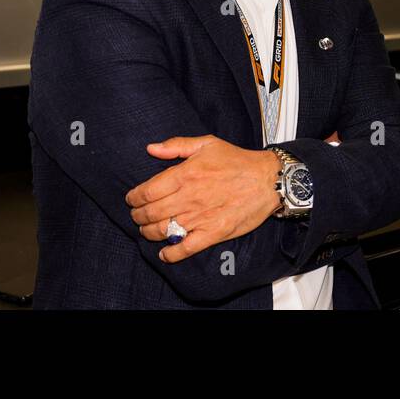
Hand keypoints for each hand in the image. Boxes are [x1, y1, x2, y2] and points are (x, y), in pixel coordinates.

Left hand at [126, 135, 281, 262]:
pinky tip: (164, 253)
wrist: (267, 180)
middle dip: (137, 216)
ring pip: (163, 231)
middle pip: (150, 213)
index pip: (147, 191)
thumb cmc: (237, 160)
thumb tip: (151, 149)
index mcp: (185, 174)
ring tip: (147, 230)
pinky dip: (171, 254)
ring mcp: (200, 217)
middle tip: (136, 216)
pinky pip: (185, 249)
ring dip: (148, 233)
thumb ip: (177, 145)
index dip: (134, 197)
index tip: (132, 199)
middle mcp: (189, 197)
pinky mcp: (213, 233)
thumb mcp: (207, 144)